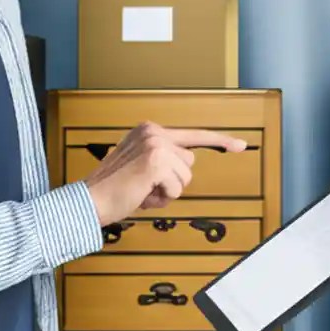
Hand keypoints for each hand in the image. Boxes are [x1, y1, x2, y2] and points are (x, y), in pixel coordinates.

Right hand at [82, 121, 247, 227]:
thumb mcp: (139, 164)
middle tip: (145, 186)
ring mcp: (155, 145)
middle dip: (173, 181)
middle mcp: (153, 132)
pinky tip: (141, 194)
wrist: (89, 201)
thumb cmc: (112, 189)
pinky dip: (161, 198)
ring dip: (166, 191)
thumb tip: (189, 162)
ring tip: (141, 190)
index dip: (220, 141)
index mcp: (148, 130)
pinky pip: (176, 189)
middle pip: (189, 163)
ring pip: (185, 177)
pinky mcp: (156, 161)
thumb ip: (163, 159)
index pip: (192, 135)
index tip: (240, 145)